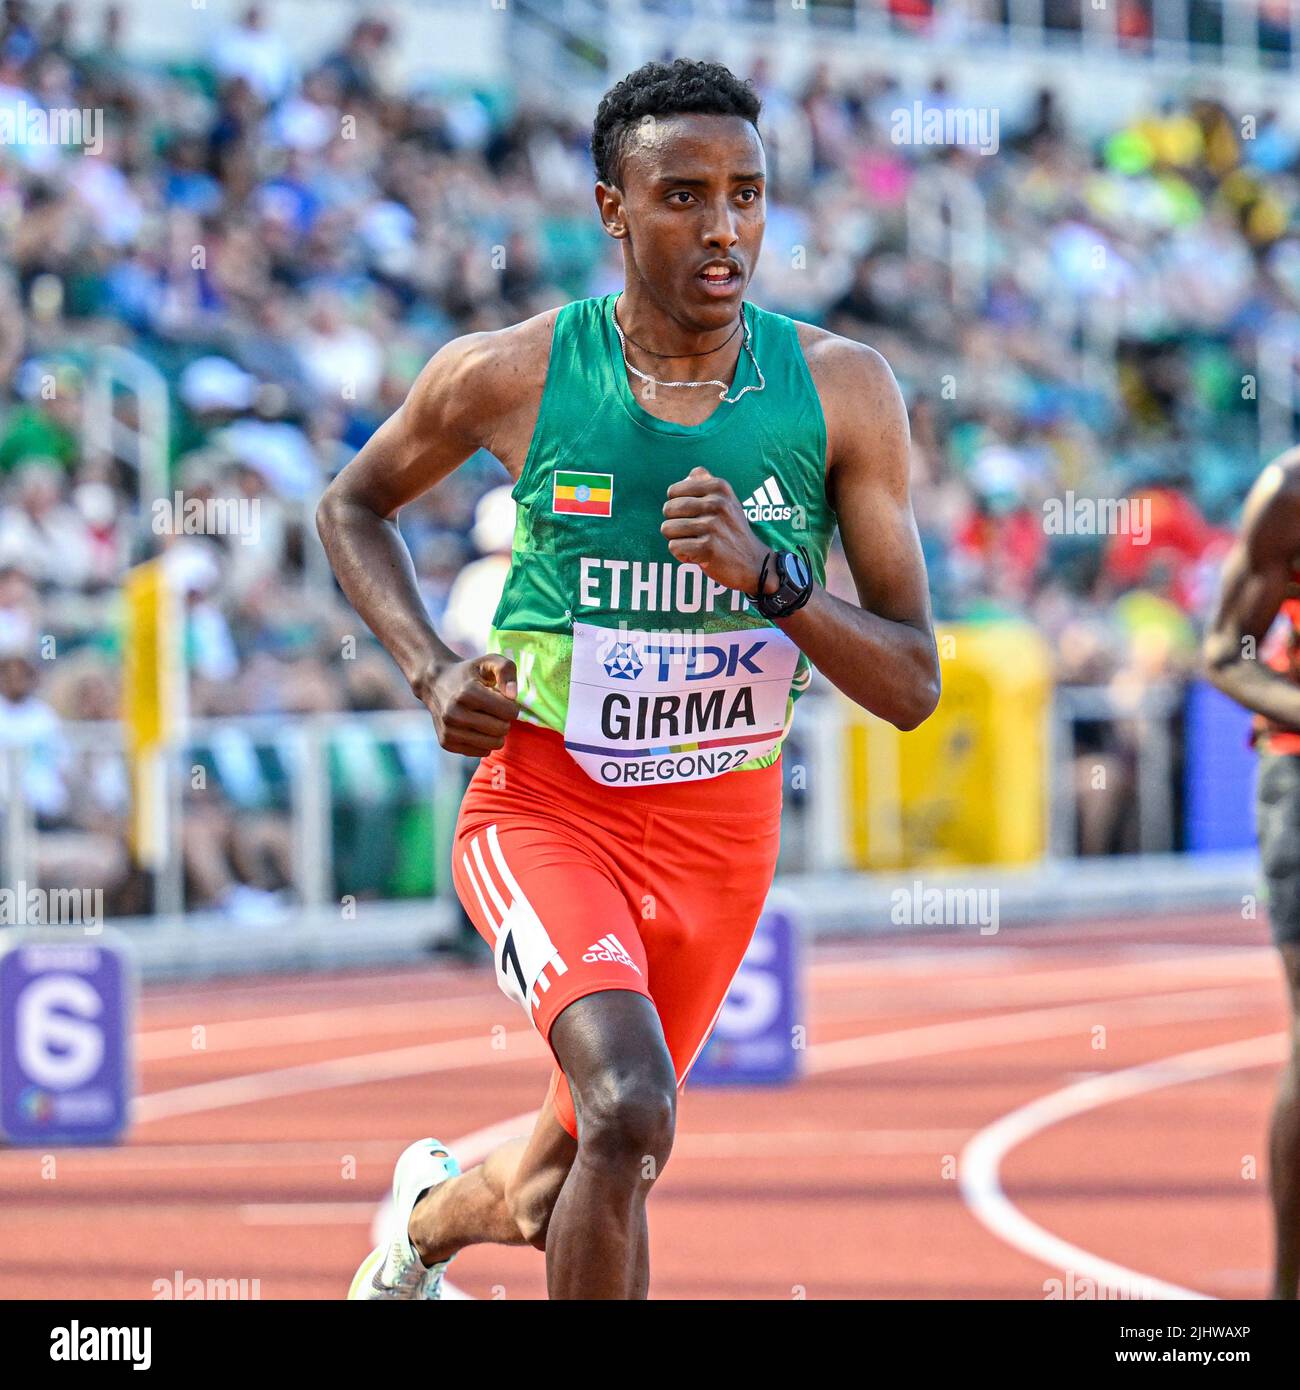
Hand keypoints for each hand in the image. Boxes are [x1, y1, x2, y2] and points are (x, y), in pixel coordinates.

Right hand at [412, 653, 517, 756]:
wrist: (435, 683)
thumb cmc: (470, 673)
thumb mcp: (489, 661)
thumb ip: (506, 670)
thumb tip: (512, 695)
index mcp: (468, 693)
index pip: (509, 712)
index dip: (512, 705)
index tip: (502, 698)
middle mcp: (455, 714)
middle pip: (502, 729)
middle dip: (504, 719)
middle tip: (494, 709)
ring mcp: (449, 730)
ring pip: (493, 744)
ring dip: (496, 732)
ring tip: (486, 718)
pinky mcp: (446, 743)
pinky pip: (482, 752)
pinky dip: (484, 741)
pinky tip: (475, 727)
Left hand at [661, 466, 772, 593]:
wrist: (753, 562)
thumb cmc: (732, 530)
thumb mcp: (727, 500)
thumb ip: (707, 483)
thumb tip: (691, 474)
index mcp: (719, 487)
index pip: (673, 491)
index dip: (676, 506)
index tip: (692, 516)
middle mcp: (717, 503)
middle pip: (668, 509)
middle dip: (674, 524)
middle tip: (692, 532)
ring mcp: (713, 525)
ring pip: (667, 528)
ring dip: (677, 540)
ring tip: (696, 543)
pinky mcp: (708, 547)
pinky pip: (673, 547)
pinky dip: (682, 554)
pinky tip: (698, 555)